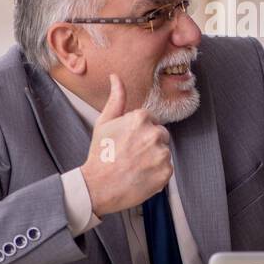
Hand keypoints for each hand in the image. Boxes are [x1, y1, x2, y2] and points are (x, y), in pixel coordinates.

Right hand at [79, 75, 173, 216]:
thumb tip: (116, 77)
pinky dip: (156, 173)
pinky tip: (141, 176)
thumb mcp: (104, 122)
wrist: (97, 187)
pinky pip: (166, 169)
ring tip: (134, 166)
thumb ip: (116, 98)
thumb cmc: (99, 154)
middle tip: (130, 155)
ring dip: (153, 158)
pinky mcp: (166, 173)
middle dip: (148, 144)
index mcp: (141, 118)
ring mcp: (162, 154)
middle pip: (160, 135)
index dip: (137, 132)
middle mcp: (154, 134)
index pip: (150, 121)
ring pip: (163, 152)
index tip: (127, 142)